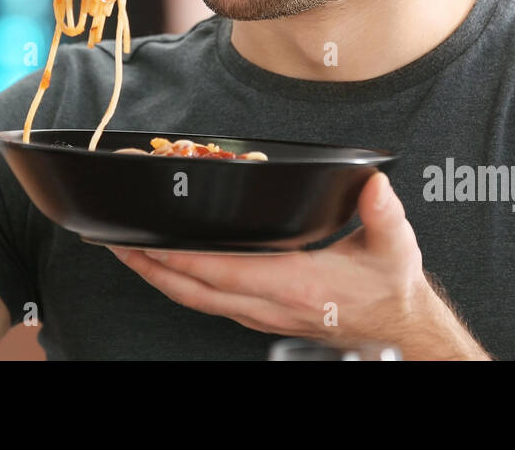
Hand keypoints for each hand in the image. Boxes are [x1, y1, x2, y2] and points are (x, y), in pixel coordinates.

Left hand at [109, 172, 489, 358]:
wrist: (398, 330)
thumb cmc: (389, 288)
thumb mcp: (393, 246)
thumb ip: (382, 212)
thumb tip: (374, 184)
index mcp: (295, 284)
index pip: (224, 272)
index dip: (182, 259)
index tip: (150, 242)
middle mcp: (270, 305)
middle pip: (195, 291)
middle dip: (151, 268)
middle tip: (116, 245)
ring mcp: (263, 316)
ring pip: (198, 302)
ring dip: (159, 279)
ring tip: (129, 254)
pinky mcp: (263, 318)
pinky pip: (211, 304)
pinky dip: (183, 287)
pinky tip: (169, 270)